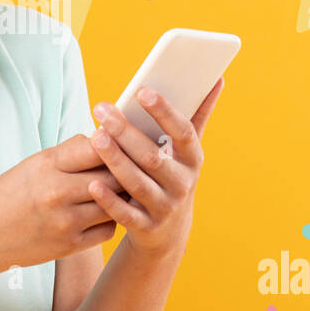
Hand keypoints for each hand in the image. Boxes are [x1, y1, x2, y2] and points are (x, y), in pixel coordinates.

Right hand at [0, 134, 125, 281]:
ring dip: (121, 195)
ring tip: (123, 188)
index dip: (115, 143)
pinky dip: (112, 218)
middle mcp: (57, 192)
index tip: (122, 142)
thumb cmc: (7, 195)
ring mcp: (65, 221)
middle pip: (113, 175)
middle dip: (125, 169)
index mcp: (46, 165)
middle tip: (134, 166)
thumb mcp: (32, 164)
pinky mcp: (70, 245)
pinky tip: (106, 211)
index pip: (97, 147)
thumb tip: (104, 141)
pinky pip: (108, 228)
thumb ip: (69, 153)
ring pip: (114, 203)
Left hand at [86, 77, 223, 258]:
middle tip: (102, 110)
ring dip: (115, 160)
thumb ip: (198, 115)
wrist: (167, 232)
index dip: (165, 112)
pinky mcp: (146, 227)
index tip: (142, 91)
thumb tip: (217, 78)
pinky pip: (125, 214)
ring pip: (137, 183)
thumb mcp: (187, 151)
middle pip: (153, 157)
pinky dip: (109, 200)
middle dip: (126, 133)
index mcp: (192, 160)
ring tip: (94, 136)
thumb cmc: (172, 176)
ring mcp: (164, 208)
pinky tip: (92, 183)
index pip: (184, 133)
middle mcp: (182, 184)